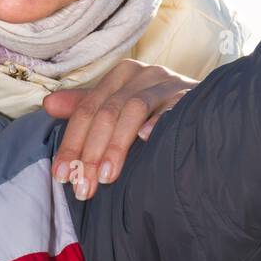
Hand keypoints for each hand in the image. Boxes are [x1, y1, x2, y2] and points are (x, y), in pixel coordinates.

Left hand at [43, 60, 196, 200]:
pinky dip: (157, 123)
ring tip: (105, 177)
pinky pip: (172, 108)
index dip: (71, 143)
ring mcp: (168, 83)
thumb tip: (48, 104)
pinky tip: (146, 141)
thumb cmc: (160, 112)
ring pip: (132, 109)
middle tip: (82, 186)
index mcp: (121, 76)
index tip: (60, 175)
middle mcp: (143, 75)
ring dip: (116, 145)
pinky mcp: (191, 96)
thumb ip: (86, 107)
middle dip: (89, 152)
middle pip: (106, 111)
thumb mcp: (120, 108)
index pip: (87, 109)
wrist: (212, 109)